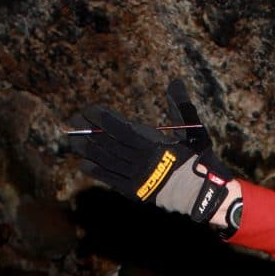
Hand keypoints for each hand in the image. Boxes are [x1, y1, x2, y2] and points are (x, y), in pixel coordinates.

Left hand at [67, 80, 234, 223]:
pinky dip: (96, 172)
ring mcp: (135, 176)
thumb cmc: (197, 159)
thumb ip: (180, 106)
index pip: (120, 128)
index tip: (90, 109)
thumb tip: (175, 82)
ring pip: (105, 161)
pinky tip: (83, 164)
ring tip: (73, 139)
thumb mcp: (192, 130)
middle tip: (73, 121)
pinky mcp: (133, 191)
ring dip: (87, 149)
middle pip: (107, 143)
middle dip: (88, 131)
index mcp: (152, 143)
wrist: (201, 193)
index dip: (103, 118)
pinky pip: (110, 180)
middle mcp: (139, 160)